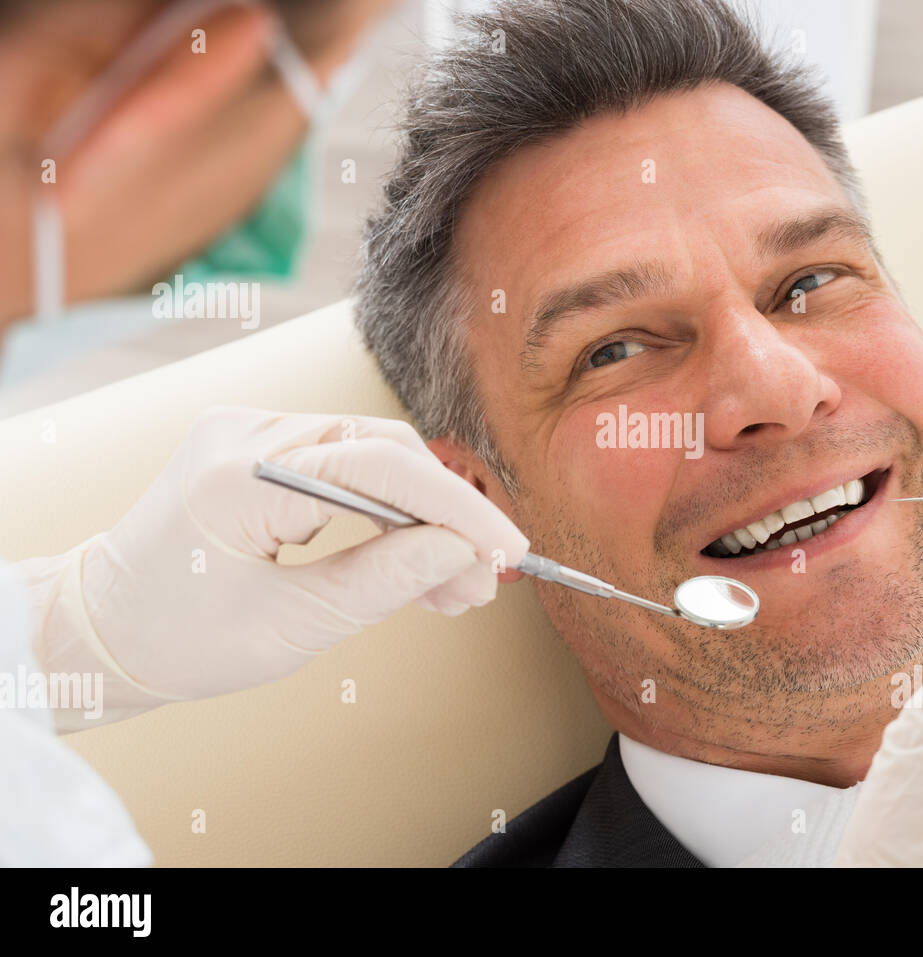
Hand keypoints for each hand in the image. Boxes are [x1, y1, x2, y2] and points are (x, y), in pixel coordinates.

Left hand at [67, 406, 526, 703]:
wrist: (103, 632)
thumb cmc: (177, 639)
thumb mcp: (289, 627)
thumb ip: (383, 582)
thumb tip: (461, 553)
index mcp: (239, 475)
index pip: (380, 468)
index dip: (457, 508)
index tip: (507, 549)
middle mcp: (246, 434)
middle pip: (384, 452)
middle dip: (445, 517)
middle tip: (483, 580)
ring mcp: (251, 435)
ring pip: (374, 460)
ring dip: (422, 519)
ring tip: (456, 586)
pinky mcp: (261, 451)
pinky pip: (347, 469)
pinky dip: (387, 514)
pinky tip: (416, 562)